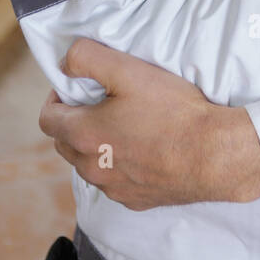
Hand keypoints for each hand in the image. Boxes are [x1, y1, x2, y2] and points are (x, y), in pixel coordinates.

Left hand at [39, 39, 259, 210]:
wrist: (212, 154)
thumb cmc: (172, 111)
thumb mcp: (129, 70)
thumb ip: (88, 59)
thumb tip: (66, 62)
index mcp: (83, 135)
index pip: (47, 119)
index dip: (56, 99)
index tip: (76, 88)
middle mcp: (91, 167)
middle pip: (64, 143)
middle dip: (75, 121)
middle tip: (102, 103)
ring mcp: (112, 188)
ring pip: (89, 164)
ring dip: (96, 145)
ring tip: (127, 125)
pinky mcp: (134, 200)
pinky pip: (115, 181)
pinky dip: (120, 165)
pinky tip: (146, 150)